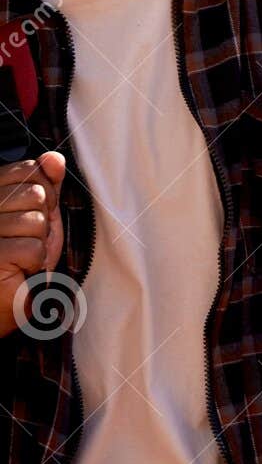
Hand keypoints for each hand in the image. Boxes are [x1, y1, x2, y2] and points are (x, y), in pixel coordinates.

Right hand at [0, 153, 64, 339]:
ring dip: (37, 244)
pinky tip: (17, 271)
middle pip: (35, 194)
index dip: (43, 193)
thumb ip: (45, 186)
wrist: (3, 304)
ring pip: (36, 221)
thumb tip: (53, 159)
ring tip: (19, 258)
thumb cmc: (20, 261)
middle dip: (42, 220)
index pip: (27, 171)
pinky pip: (33, 248)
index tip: (33, 214)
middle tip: (25, 241)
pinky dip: (33, 263)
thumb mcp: (39, 217)